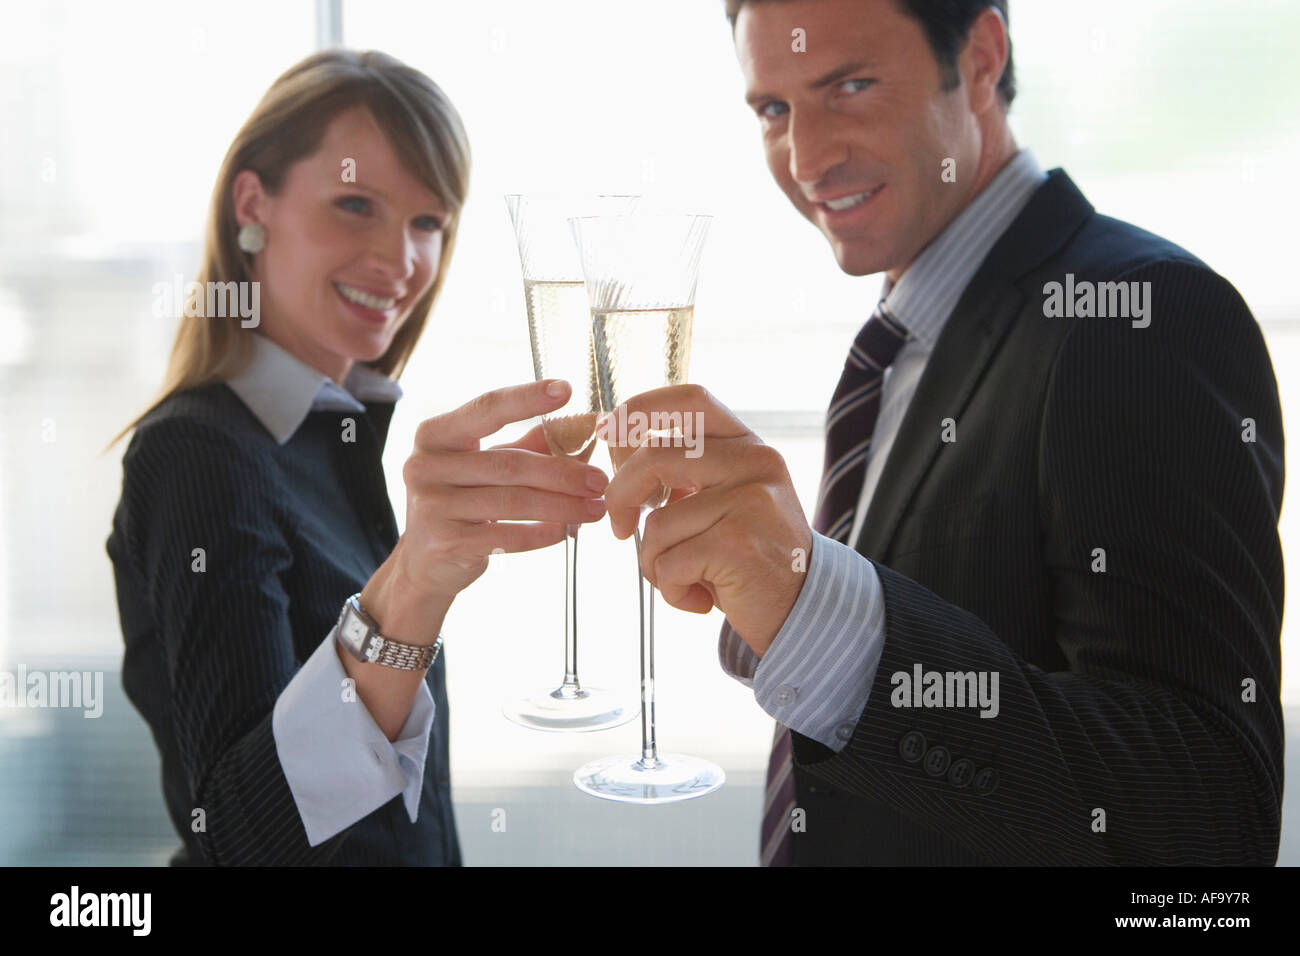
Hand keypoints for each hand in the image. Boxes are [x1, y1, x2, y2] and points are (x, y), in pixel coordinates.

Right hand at [393, 379, 609, 606]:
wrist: (426, 560)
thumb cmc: (462, 500)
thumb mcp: (487, 465)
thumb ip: (529, 444)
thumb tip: (582, 424)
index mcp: (434, 435)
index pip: (485, 409)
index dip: (526, 398)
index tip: (566, 389)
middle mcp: (425, 466)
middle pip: (508, 464)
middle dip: (562, 472)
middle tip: (599, 480)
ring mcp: (432, 507)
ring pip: (512, 502)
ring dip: (562, 505)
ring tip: (596, 507)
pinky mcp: (447, 543)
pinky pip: (507, 536)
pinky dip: (542, 533)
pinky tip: (567, 530)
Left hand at [602, 385, 811, 657]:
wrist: (801, 609)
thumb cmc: (749, 554)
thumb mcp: (726, 499)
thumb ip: (687, 471)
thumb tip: (618, 445)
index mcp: (749, 446)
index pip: (690, 402)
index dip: (640, 409)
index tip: (607, 432)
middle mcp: (756, 464)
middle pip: (655, 458)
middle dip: (621, 496)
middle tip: (619, 529)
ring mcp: (751, 502)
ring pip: (657, 523)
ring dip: (654, 562)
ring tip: (685, 578)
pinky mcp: (739, 545)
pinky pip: (668, 563)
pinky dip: (671, 589)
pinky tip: (699, 598)